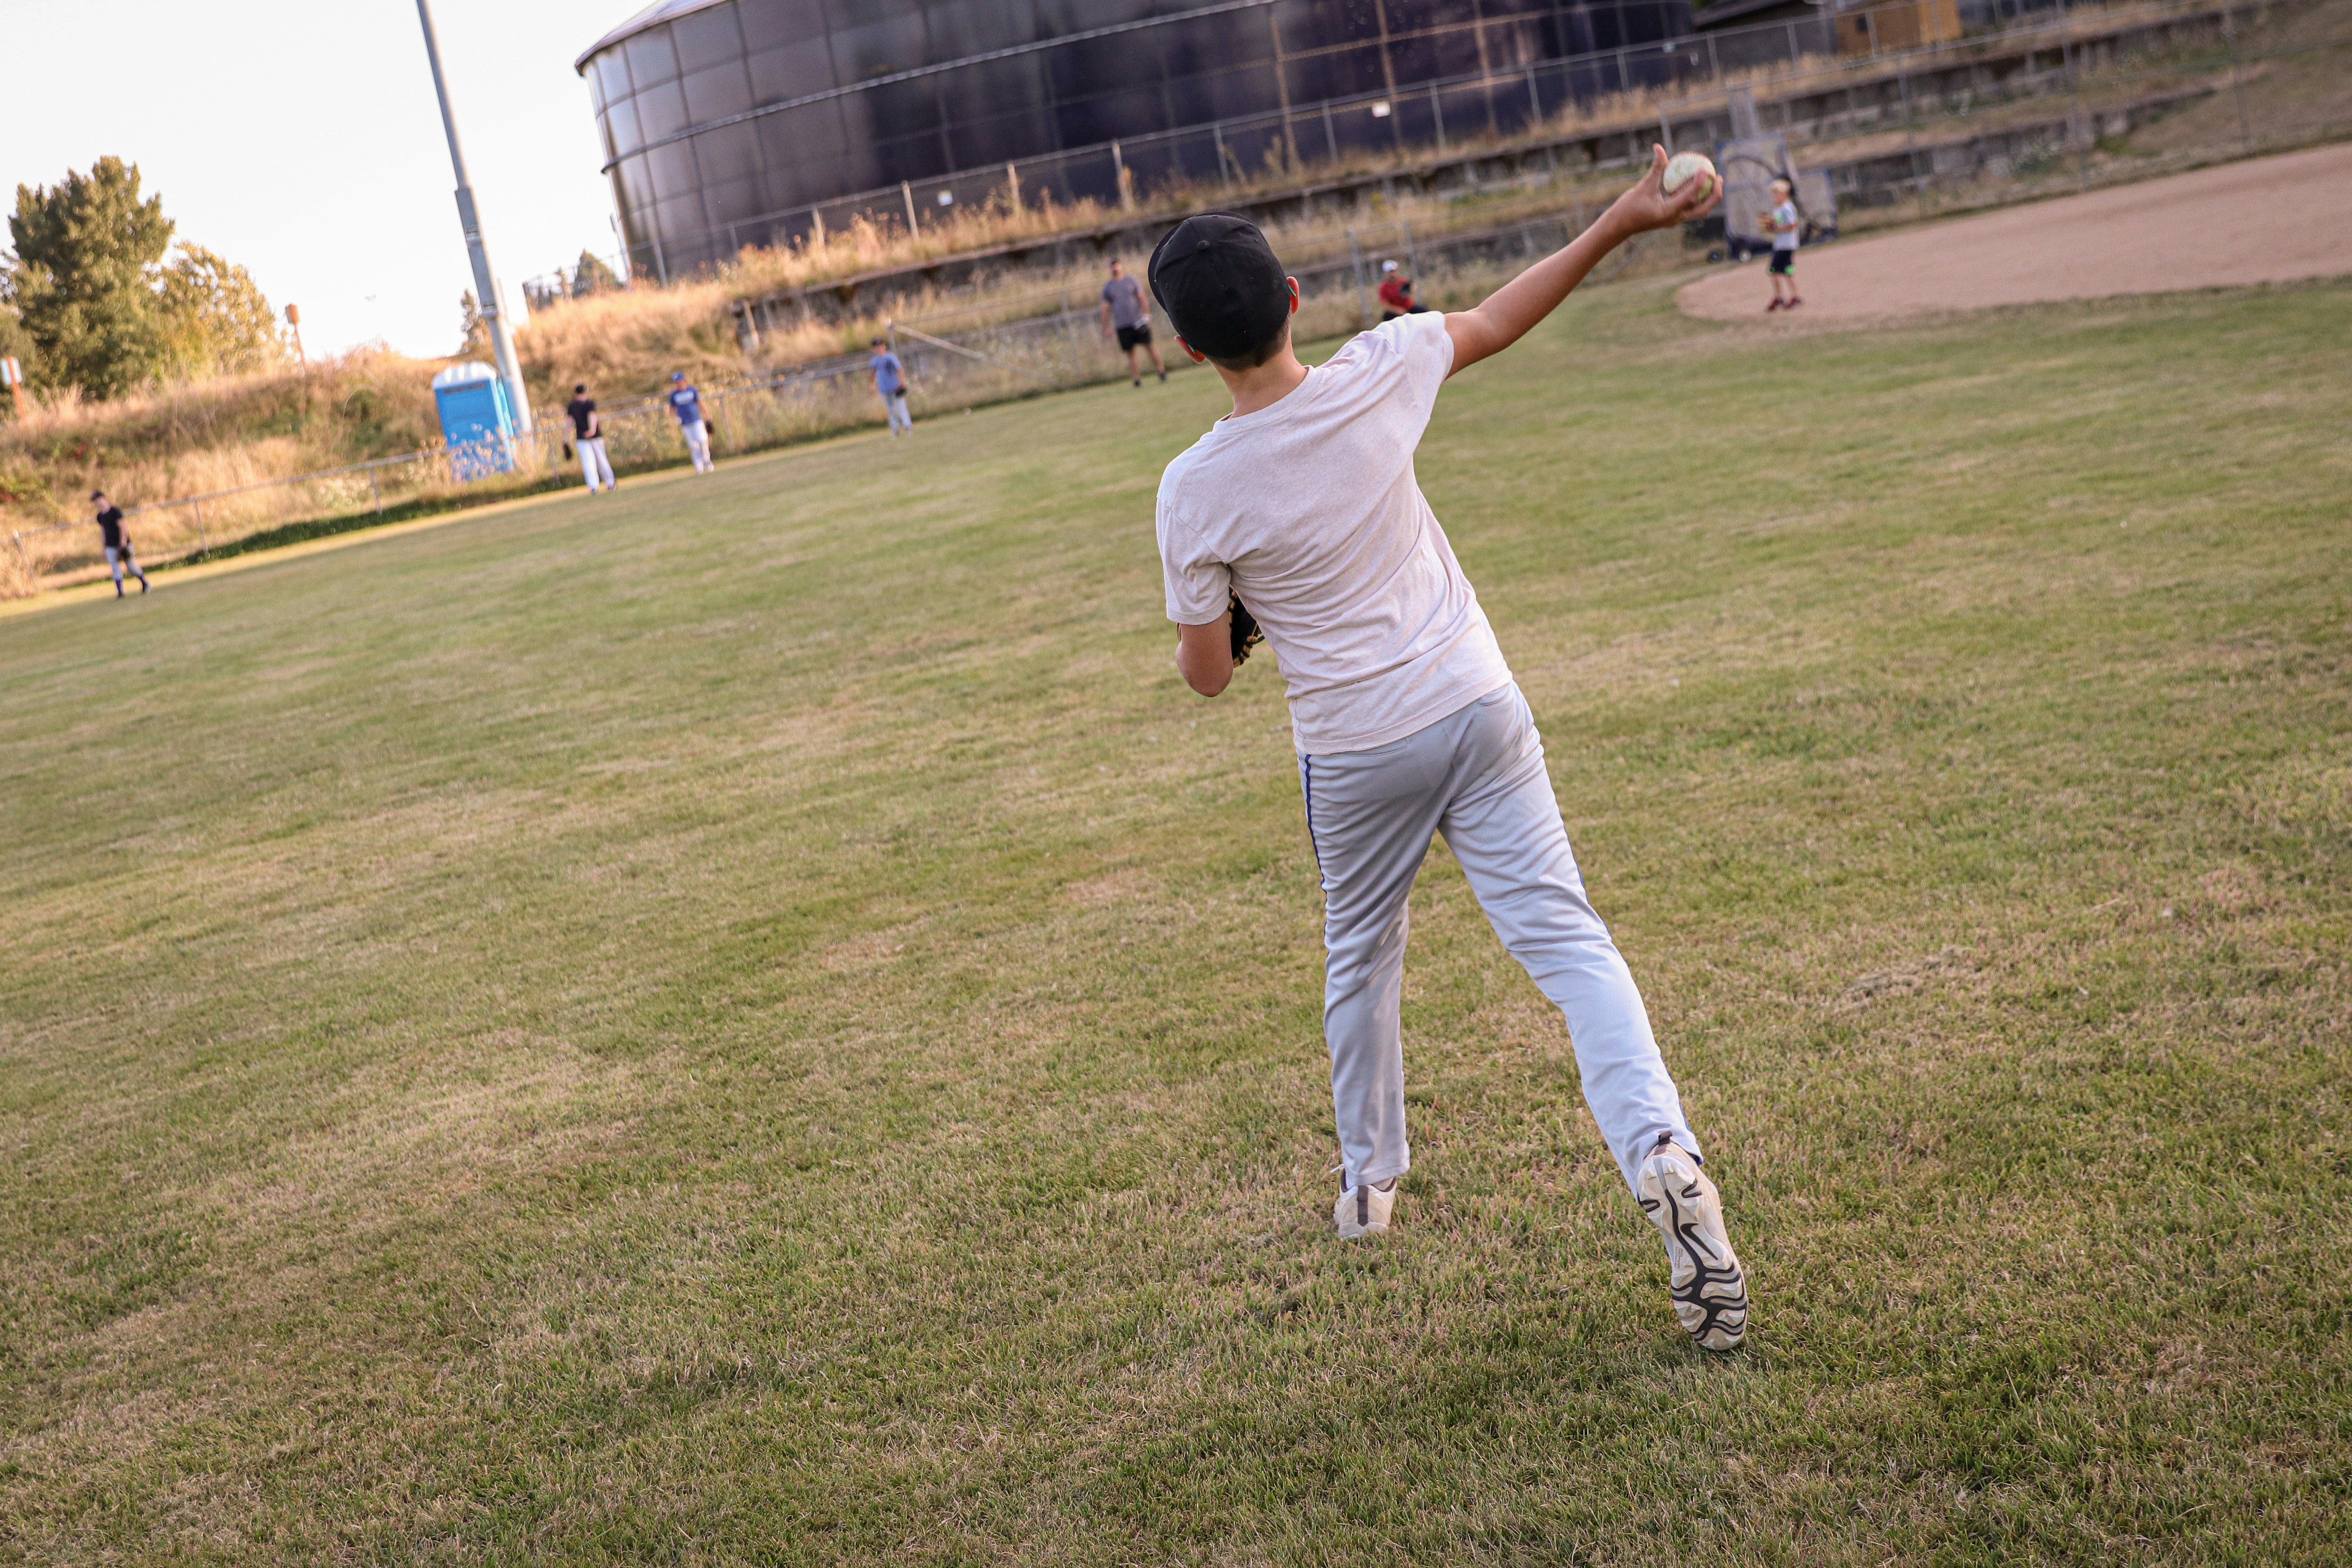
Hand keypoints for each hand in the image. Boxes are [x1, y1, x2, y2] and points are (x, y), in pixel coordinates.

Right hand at [1605, 144, 1722, 236]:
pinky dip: (1697, 197)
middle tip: (1719, 177)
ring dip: (1709, 197)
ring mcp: (1675, 220)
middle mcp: (1675, 219)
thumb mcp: (1642, 187)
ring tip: (1715, 181)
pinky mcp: (1672, 218)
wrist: (1619, 226)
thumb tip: (1659, 147)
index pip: (1689, 197)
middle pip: (1703, 209)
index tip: (1705, 169)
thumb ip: (1656, 168)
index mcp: (1668, 213)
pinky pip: (1690, 207)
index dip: (1700, 182)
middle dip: (1715, 194)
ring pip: (1699, 210)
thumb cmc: (1628, 207)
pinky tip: (1697, 183)